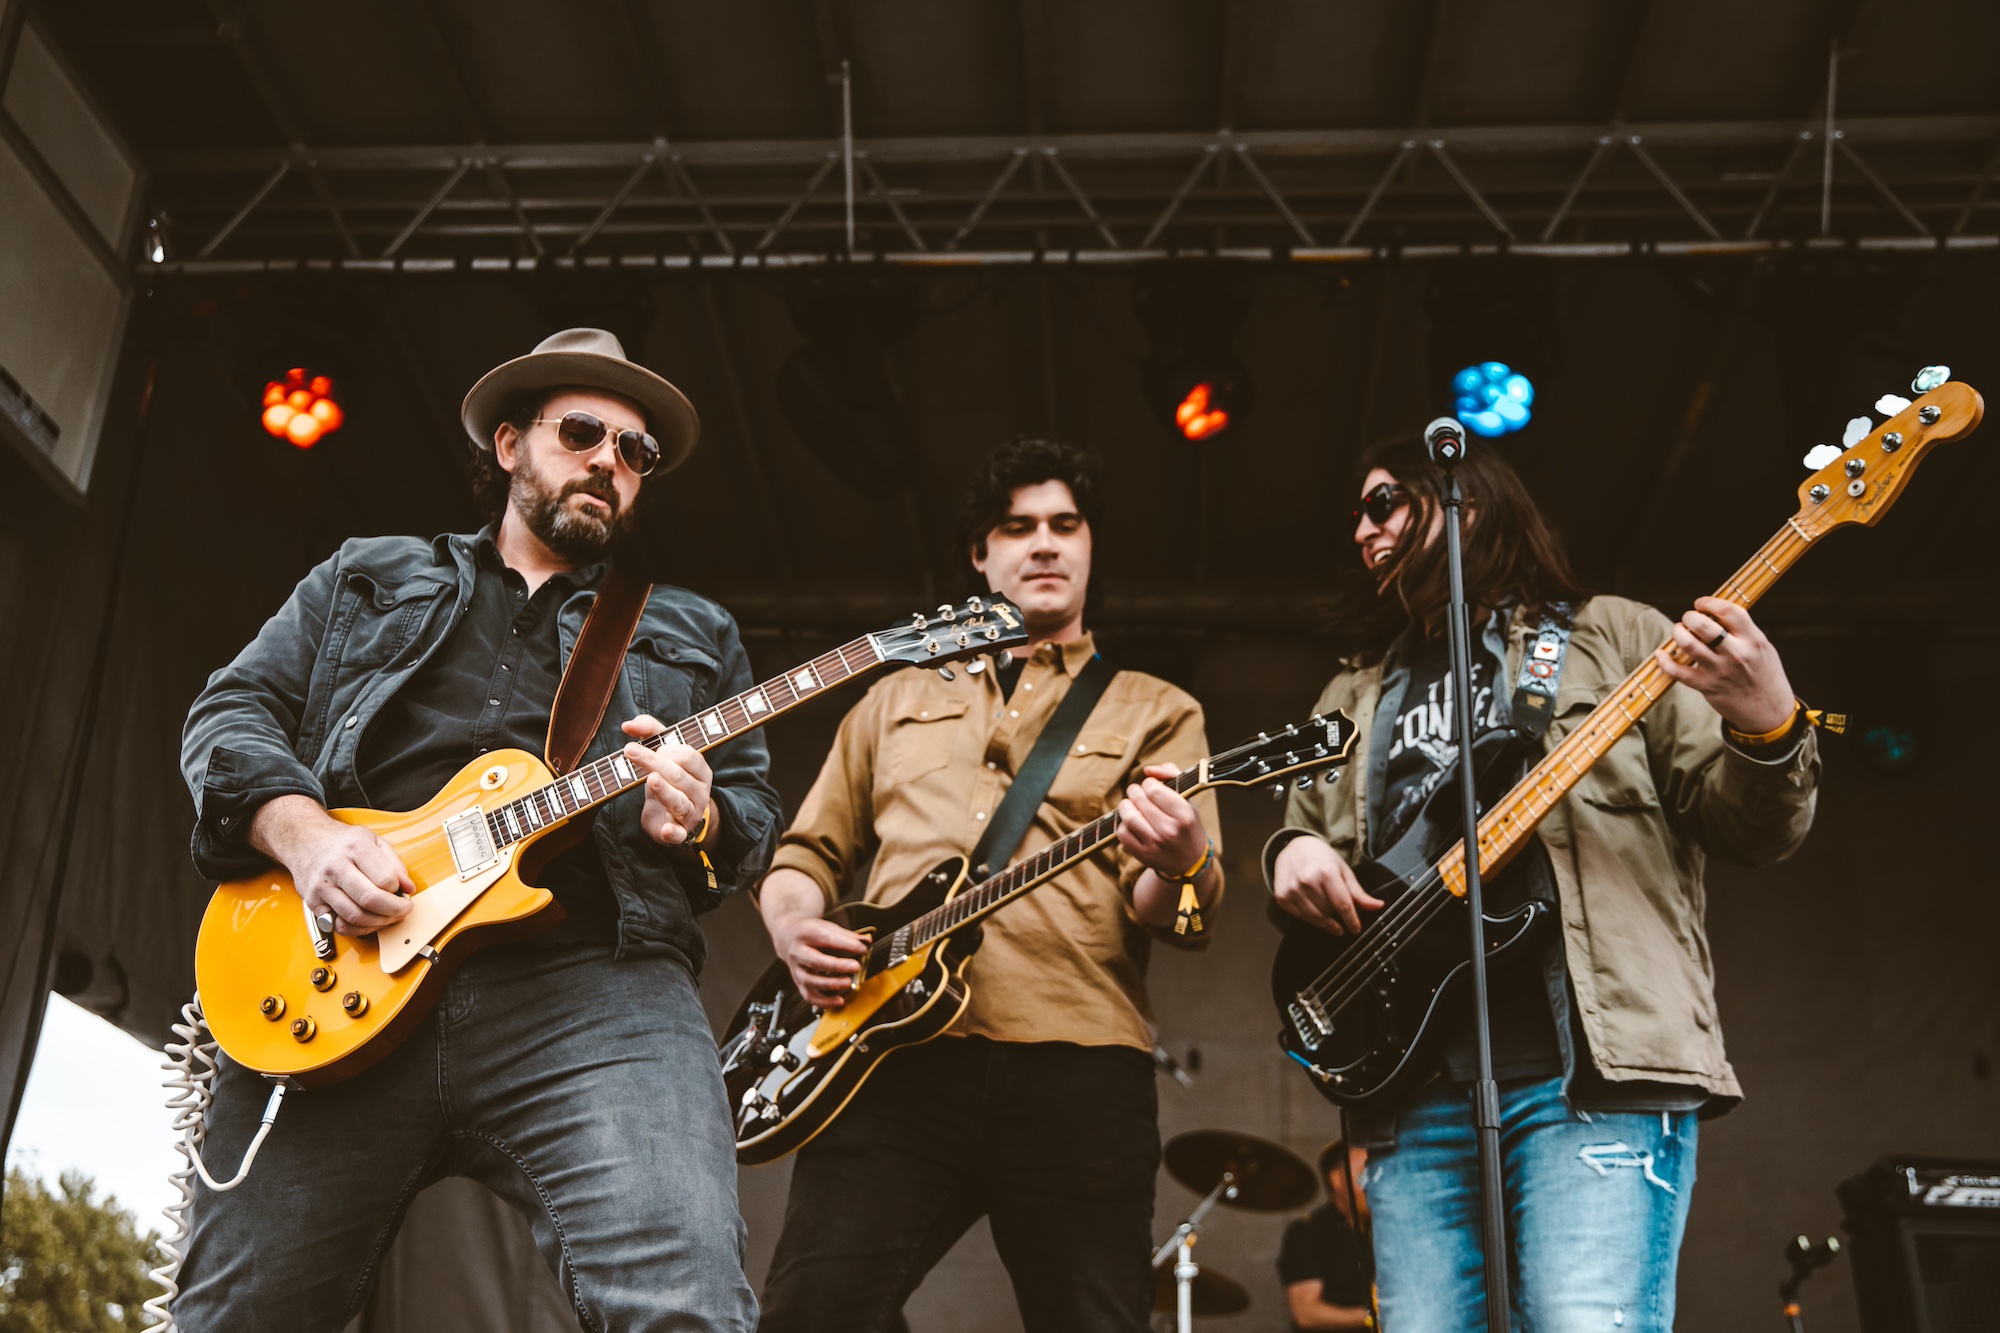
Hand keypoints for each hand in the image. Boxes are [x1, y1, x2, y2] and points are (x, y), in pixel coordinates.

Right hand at [251, 794, 413, 935]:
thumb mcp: (373, 840)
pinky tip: (369, 922)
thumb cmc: (342, 842)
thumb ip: (394, 863)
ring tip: (389, 917)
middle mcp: (336, 868)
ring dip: (379, 922)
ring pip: (355, 916)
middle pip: (371, 899)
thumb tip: (409, 887)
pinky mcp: (313, 904)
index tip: (403, 891)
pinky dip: (359, 929)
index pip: (385, 878)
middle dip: (395, 910)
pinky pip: (339, 926)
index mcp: (355, 848)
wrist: (304, 841)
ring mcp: (322, 887)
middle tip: (404, 909)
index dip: (399, 889)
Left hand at [622, 716, 713, 846]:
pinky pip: (680, 834)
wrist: (679, 815)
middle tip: (630, 751)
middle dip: (654, 763)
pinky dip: (673, 833)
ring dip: (665, 792)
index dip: (666, 749)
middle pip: (678, 775)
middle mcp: (699, 790)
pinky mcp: (681, 832)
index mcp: (700, 769)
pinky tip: (666, 830)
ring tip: (650, 780)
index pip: (687, 755)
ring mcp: (692, 812)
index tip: (643, 745)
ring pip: (680, 802)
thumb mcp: (664, 752)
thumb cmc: (671, 776)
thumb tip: (627, 724)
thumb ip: (649, 732)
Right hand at [759, 869, 868, 1009]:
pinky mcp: (798, 983)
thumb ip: (848, 936)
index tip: (863, 949)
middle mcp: (797, 952)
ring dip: (831, 984)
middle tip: (856, 966)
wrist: (787, 935)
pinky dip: (824, 1001)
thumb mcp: (828, 928)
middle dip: (837, 966)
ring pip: (811, 981)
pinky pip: (809, 996)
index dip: (846, 944)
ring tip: (848, 983)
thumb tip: (867, 941)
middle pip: (816, 961)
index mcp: (806, 933)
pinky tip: (839, 1000)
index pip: (826, 939)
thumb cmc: (811, 933)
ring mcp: (796, 969)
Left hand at [1116, 763, 1208, 876]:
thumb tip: (1147, 770)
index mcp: (1184, 815)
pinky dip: (1124, 824)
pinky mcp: (1142, 854)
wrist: (1190, 861)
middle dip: (1136, 791)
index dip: (1149, 783)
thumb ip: (1171, 774)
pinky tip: (1133, 823)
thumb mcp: (1188, 798)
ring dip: (1126, 806)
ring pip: (1127, 816)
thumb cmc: (1187, 824)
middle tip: (1139, 793)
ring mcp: (1154, 844)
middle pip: (1138, 800)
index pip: (1153, 789)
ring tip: (1132, 805)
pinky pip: (1121, 832)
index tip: (1153, 787)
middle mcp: (1169, 831)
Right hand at [1272, 834, 1383, 935]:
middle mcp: (1307, 880)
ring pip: (1315, 918)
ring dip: (1324, 918)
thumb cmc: (1322, 859)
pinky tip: (1312, 907)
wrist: (1293, 848)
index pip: (1342, 904)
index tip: (1356, 928)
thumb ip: (1359, 893)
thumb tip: (1378, 906)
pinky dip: (1310, 917)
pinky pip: (1301, 917)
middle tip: (1334, 902)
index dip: (1351, 920)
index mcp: (1326, 872)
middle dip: (1336, 912)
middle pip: (1329, 912)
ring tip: (1327, 909)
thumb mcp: (1343, 871)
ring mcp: (1292, 889)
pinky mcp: (1281, 897)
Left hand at [1653, 598, 1794, 735]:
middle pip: (1703, 625)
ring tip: (1679, 631)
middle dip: (1690, 616)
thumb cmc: (1764, 674)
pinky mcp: (1706, 686)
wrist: (1769, 712)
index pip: (1729, 611)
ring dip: (1677, 633)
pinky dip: (1664, 661)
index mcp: (1753, 640)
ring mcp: (1720, 671)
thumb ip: (1742, 631)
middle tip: (1689, 618)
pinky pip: (1677, 672)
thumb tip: (1714, 612)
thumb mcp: (1762, 647)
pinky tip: (1661, 655)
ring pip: (1688, 644)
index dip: (1710, 602)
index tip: (1701, 603)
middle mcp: (1736, 654)